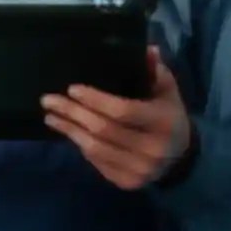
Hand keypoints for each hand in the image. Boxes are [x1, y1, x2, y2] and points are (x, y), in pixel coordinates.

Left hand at [41, 47, 192, 190]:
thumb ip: (156, 70)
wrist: (181, 160)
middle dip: (72, 113)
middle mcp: (152, 149)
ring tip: (50, 116)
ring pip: (95, 149)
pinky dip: (80, 145)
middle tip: (49, 100)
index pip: (123, 111)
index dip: (95, 100)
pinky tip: (69, 131)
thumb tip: (147, 48)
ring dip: (69, 130)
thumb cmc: (168, 117)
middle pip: (103, 130)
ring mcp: (139, 170)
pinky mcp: (127, 182)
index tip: (72, 88)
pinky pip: (96, 163)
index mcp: (163, 123)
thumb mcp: (167, 92)